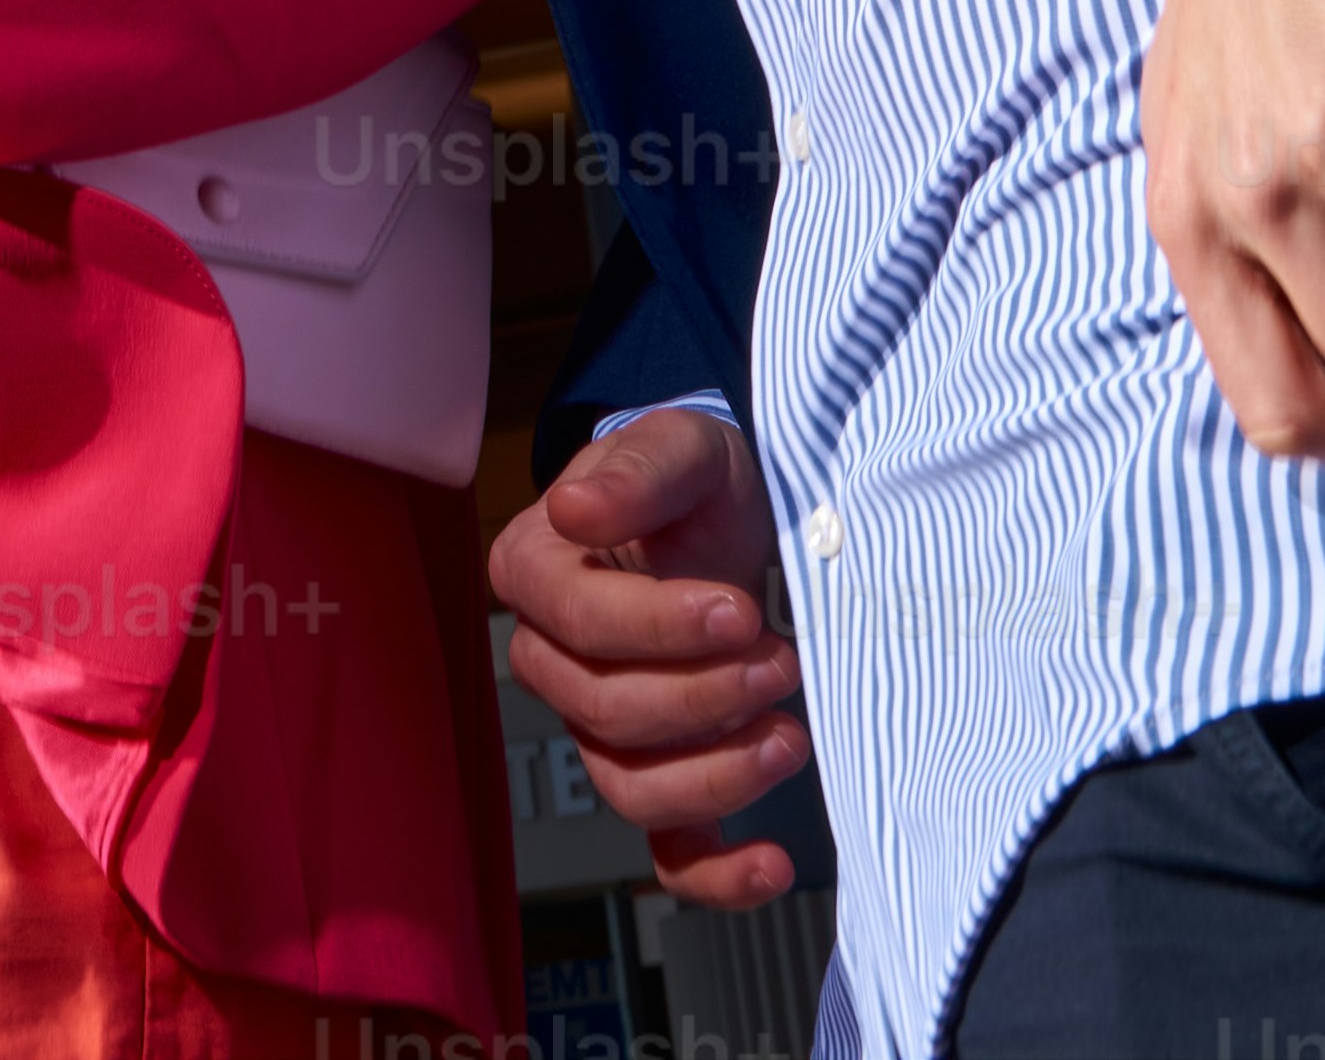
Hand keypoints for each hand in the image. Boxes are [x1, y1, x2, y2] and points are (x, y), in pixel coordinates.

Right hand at [490, 405, 808, 908]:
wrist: (732, 519)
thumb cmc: (694, 483)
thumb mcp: (680, 448)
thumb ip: (636, 470)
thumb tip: (573, 507)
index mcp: (535, 571)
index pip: (579, 621)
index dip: (659, 626)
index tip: (739, 610)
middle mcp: (554, 661)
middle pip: (608, 711)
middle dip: (704, 697)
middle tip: (779, 662)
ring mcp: (601, 730)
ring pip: (635, 788)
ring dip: (719, 775)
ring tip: (789, 736)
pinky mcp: (658, 777)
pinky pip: (670, 852)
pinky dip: (720, 876)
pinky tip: (773, 863)